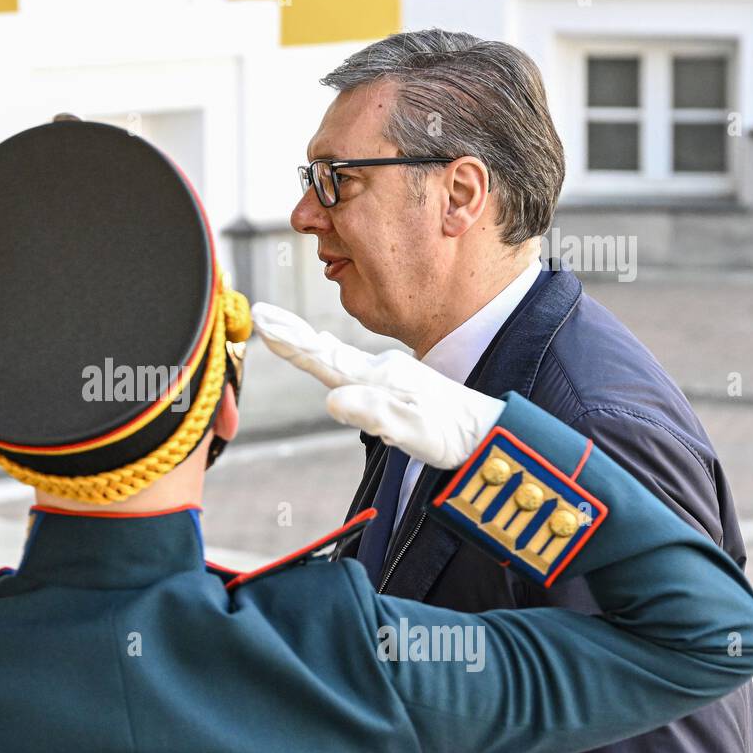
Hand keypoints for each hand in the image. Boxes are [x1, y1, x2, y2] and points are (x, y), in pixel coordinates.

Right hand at [252, 301, 504, 468]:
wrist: (491, 433)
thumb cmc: (454, 437)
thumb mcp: (414, 430)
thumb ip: (374, 413)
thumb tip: (332, 401)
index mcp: (378, 376)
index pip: (322, 357)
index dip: (290, 341)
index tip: (262, 320)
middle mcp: (380, 369)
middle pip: (324, 348)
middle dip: (290, 333)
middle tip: (261, 315)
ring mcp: (389, 374)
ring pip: (336, 353)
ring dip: (306, 341)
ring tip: (282, 330)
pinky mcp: (397, 384)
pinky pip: (350, 364)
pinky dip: (328, 354)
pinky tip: (328, 354)